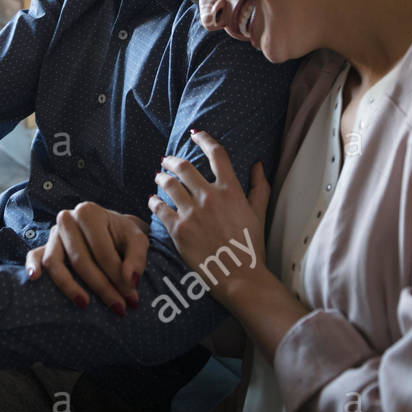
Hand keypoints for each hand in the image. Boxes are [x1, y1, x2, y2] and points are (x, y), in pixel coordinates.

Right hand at [24, 202, 147, 313]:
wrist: (109, 229)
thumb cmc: (122, 235)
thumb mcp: (137, 240)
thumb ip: (137, 258)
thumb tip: (131, 280)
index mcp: (89, 212)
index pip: (102, 250)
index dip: (118, 276)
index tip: (131, 298)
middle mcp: (67, 219)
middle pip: (80, 259)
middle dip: (101, 286)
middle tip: (118, 307)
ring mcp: (52, 234)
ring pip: (55, 262)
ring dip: (70, 286)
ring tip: (85, 304)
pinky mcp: (43, 247)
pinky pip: (34, 256)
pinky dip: (32, 267)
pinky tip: (35, 279)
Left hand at [148, 131, 271, 309]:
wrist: (240, 276)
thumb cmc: (252, 246)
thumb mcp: (259, 213)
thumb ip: (259, 186)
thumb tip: (258, 164)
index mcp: (231, 190)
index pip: (216, 154)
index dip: (204, 139)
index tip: (195, 134)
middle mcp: (210, 197)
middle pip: (184, 166)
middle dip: (172, 160)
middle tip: (167, 161)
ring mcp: (192, 213)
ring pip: (168, 184)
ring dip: (161, 178)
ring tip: (158, 178)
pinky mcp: (178, 230)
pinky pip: (159, 208)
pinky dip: (154, 202)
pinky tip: (152, 201)